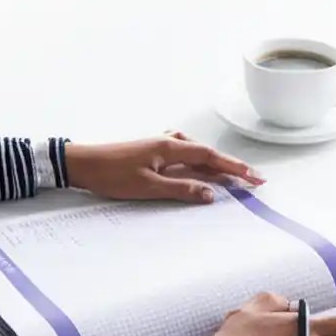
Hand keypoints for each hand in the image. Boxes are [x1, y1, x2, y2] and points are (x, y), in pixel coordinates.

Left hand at [65, 131, 264, 202]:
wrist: (81, 163)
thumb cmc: (111, 175)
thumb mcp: (148, 188)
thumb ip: (181, 190)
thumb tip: (210, 194)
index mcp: (170, 148)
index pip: (210, 157)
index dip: (234, 167)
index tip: (254, 177)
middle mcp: (168, 142)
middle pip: (207, 153)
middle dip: (231, 166)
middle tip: (253, 179)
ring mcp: (160, 145)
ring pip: (196, 152)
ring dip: (216, 163)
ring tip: (232, 175)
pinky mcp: (152, 151)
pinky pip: (184, 154)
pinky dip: (198, 160)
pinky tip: (197, 165)